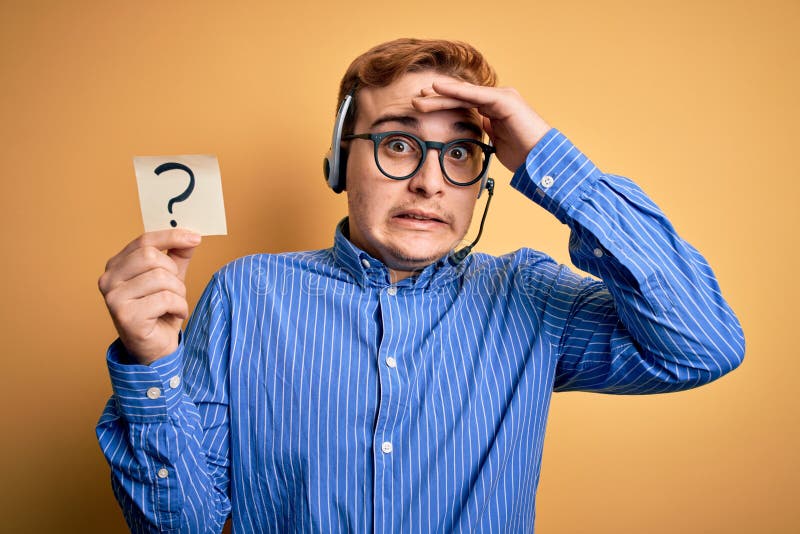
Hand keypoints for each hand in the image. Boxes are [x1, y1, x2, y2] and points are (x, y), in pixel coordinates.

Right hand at [98, 229, 201, 364]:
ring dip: (179, 293)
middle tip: (177, 290)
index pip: (144, 241)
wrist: (156, 348)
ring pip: (161, 278)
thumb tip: (191, 236)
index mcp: (116, 266)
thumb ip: (177, 256)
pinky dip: (179, 306)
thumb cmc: (161, 311)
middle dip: (174, 273)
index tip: (196, 238)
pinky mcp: (126, 316)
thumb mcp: (171, 278)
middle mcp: (108, 279)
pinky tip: (175, 315)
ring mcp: (114, 298)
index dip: (171, 236)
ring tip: (175, 305)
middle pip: (152, 257)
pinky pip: (165, 299)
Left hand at [412, 80, 550, 171]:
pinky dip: (457, 91)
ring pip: (465, 94)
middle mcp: (498, 100)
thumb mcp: (498, 143)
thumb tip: (478, 127)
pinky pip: (476, 95)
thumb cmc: (523, 156)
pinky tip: (439, 88)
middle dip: (437, 99)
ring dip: (441, 94)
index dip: (443, 105)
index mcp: (495, 110)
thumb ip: (488, 132)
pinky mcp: (505, 100)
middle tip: (415, 101)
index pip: (463, 104)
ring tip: (421, 96)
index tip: (422, 108)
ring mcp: (502, 98)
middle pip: (461, 97)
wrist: (541, 161)